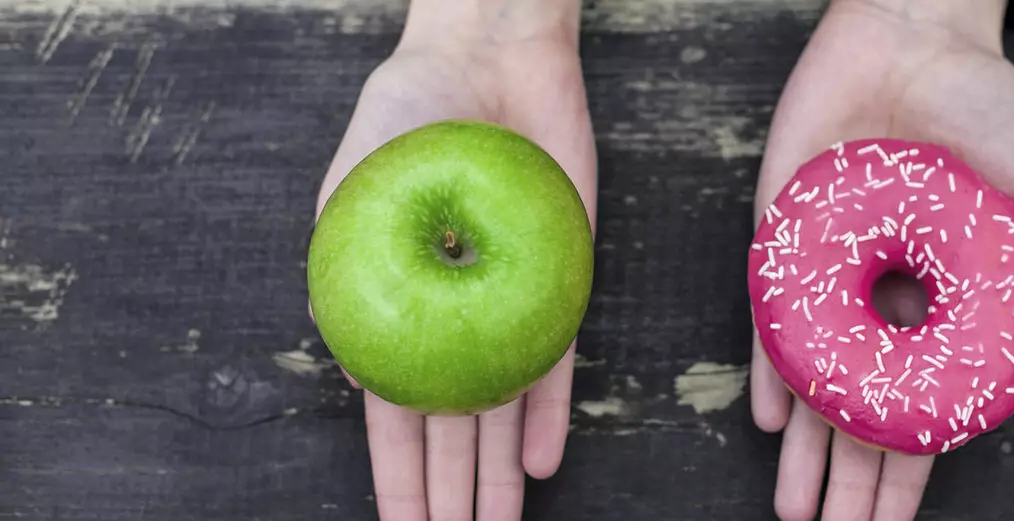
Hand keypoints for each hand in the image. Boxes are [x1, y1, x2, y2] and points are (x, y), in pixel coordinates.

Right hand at [311, 2, 594, 518]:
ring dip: (497, 474)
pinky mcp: (559, 278)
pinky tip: (540, 460)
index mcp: (397, 305)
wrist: (488, 59)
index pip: (393, 411)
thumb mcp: (353, 192)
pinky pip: (555, 355)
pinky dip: (549, 409)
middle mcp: (455, 315)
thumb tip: (352, 378)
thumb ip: (348, 277)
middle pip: (450, 426)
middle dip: (449, 493)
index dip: (396, 474)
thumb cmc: (407, 114)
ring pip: (503, 407)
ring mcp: (509, 301)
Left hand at [748, 1, 1013, 519]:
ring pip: (813, 378)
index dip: (909, 468)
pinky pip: (772, 315)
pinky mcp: (784, 238)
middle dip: (850, 478)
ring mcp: (829, 273)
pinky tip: (771, 419)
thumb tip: (1013, 375)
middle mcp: (880, 299)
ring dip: (805, 448)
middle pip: (861, 408)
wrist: (915, 35)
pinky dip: (770, 367)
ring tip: (796, 509)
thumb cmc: (986, 110)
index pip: (920, 403)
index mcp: (939, 302)